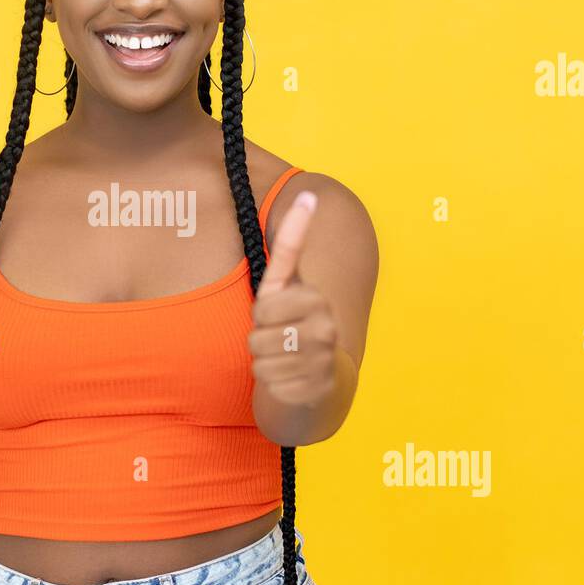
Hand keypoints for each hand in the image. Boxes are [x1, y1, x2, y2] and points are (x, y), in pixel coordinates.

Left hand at [249, 190, 338, 406]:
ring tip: (282, 360)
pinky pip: (268, 384)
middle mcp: (326, 329)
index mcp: (317, 300)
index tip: (277, 316)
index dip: (261, 315)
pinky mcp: (313, 391)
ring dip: (264, 362)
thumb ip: (291, 243)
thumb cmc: (291, 325)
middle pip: (257, 334)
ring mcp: (321, 362)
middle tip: (277, 341)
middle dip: (259, 340)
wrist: (316, 384)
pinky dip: (271, 385)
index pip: (263, 308)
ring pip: (260, 360)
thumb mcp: (286, 284)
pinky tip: (288, 381)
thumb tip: (309, 194)